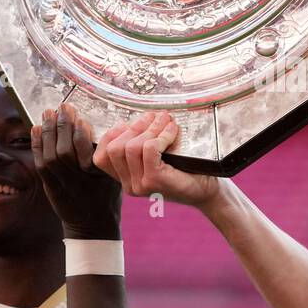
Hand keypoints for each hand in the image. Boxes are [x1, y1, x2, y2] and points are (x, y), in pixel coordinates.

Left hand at [32, 105, 122, 238]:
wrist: (93, 226)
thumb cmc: (107, 197)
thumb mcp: (115, 177)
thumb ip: (109, 155)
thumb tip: (109, 126)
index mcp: (98, 178)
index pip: (87, 152)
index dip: (81, 135)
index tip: (82, 119)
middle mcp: (79, 182)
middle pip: (65, 152)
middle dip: (63, 127)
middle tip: (64, 107)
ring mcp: (62, 186)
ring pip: (50, 157)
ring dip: (48, 132)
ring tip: (49, 113)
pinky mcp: (50, 188)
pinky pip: (40, 165)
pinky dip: (37, 145)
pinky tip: (36, 128)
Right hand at [92, 112, 220, 208]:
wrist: (207, 191)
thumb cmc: (186, 171)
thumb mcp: (157, 158)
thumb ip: (142, 145)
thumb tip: (137, 119)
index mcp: (125, 179)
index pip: (100, 157)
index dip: (110, 135)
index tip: (128, 122)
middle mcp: (129, 185)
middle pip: (114, 148)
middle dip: (134, 127)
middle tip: (154, 117)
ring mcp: (140, 185)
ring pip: (131, 147)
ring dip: (150, 128)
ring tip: (165, 121)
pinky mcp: (155, 180)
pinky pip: (149, 149)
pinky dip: (161, 135)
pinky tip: (173, 131)